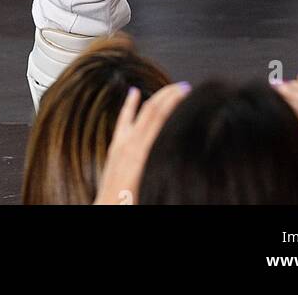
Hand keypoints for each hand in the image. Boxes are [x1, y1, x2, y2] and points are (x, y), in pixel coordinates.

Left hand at [93, 82, 189, 203]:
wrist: (109, 210)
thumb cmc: (132, 200)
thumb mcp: (154, 179)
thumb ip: (164, 157)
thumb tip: (176, 141)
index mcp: (142, 151)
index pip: (161, 116)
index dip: (174, 101)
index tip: (188, 92)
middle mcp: (131, 143)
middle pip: (153, 109)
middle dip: (169, 95)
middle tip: (185, 86)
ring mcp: (122, 143)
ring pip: (141, 112)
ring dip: (156, 98)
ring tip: (170, 89)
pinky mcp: (116, 146)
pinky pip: (124, 119)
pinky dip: (130, 104)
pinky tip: (134, 92)